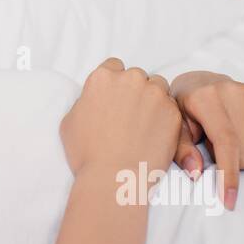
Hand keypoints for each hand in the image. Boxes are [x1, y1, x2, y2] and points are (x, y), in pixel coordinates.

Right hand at [60, 57, 182, 181]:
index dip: (115, 84)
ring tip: (144, 125)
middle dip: (135, 91)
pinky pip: (171, 107)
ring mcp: (155, 94)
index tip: (115, 98)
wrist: (114, 177)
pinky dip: (166, 118)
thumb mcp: (70, 120)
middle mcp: (130, 79)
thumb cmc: (87, 154)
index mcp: (103, 77)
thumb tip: (93, 100)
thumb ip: (85, 101)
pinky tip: (155, 135)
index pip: (113, 66)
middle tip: (129, 116)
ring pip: (158, 87)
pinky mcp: (173, 112)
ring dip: (153, 100)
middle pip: (137, 76)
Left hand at [169, 71, 243, 208]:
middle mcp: (233, 92)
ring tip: (226, 140)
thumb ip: (181, 149)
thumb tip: (195, 173)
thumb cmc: (183, 108)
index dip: (228, 174)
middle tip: (214, 148)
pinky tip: (240, 132)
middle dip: (232, 164)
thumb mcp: (173, 126)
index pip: (226, 143)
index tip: (228, 199)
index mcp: (206, 98)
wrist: (199, 83)